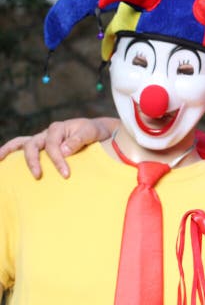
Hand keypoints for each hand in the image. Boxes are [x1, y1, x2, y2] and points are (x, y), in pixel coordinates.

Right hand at [0, 117, 117, 178]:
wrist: (95, 130)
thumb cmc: (92, 132)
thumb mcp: (89, 133)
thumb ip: (77, 140)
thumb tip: (63, 150)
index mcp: (57, 128)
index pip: (52, 146)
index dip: (58, 160)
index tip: (65, 174)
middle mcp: (46, 133)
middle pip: (33, 145)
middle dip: (34, 161)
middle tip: (38, 176)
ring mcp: (41, 139)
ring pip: (22, 143)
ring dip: (10, 151)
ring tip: (0, 160)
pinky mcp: (41, 146)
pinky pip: (21, 146)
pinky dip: (10, 150)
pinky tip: (1, 159)